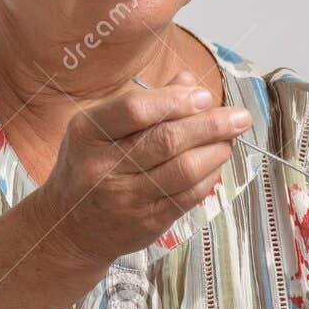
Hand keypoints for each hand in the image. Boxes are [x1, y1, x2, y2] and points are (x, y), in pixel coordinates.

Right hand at [36, 71, 252, 265]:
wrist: (70, 228)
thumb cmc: (92, 166)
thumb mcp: (102, 128)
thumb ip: (147, 103)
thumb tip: (190, 81)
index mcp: (88, 133)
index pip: (134, 110)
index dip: (175, 100)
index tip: (204, 96)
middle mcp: (103, 166)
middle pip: (166, 140)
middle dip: (211, 125)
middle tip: (239, 117)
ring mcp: (125, 198)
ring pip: (183, 170)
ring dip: (216, 151)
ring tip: (230, 139)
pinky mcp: (146, 222)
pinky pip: (188, 196)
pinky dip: (210, 177)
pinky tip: (216, 164)